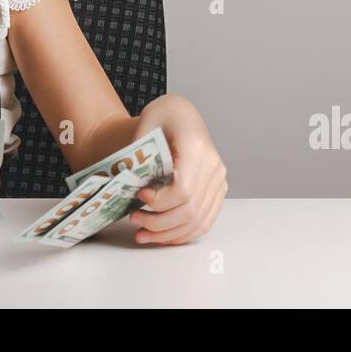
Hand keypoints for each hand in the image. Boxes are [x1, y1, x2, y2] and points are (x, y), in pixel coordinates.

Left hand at [128, 95, 227, 245]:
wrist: (181, 116)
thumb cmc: (163, 118)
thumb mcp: (145, 125)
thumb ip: (140, 155)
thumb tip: (132, 188)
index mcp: (196, 147)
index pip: (183, 189)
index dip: (159, 201)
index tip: (139, 195)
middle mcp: (214, 166)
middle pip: (190, 210)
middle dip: (158, 222)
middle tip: (135, 219)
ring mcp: (218, 180)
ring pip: (198, 221)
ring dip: (168, 234)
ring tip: (143, 234)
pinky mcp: (217, 191)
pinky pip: (204, 221)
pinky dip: (182, 233)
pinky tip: (162, 235)